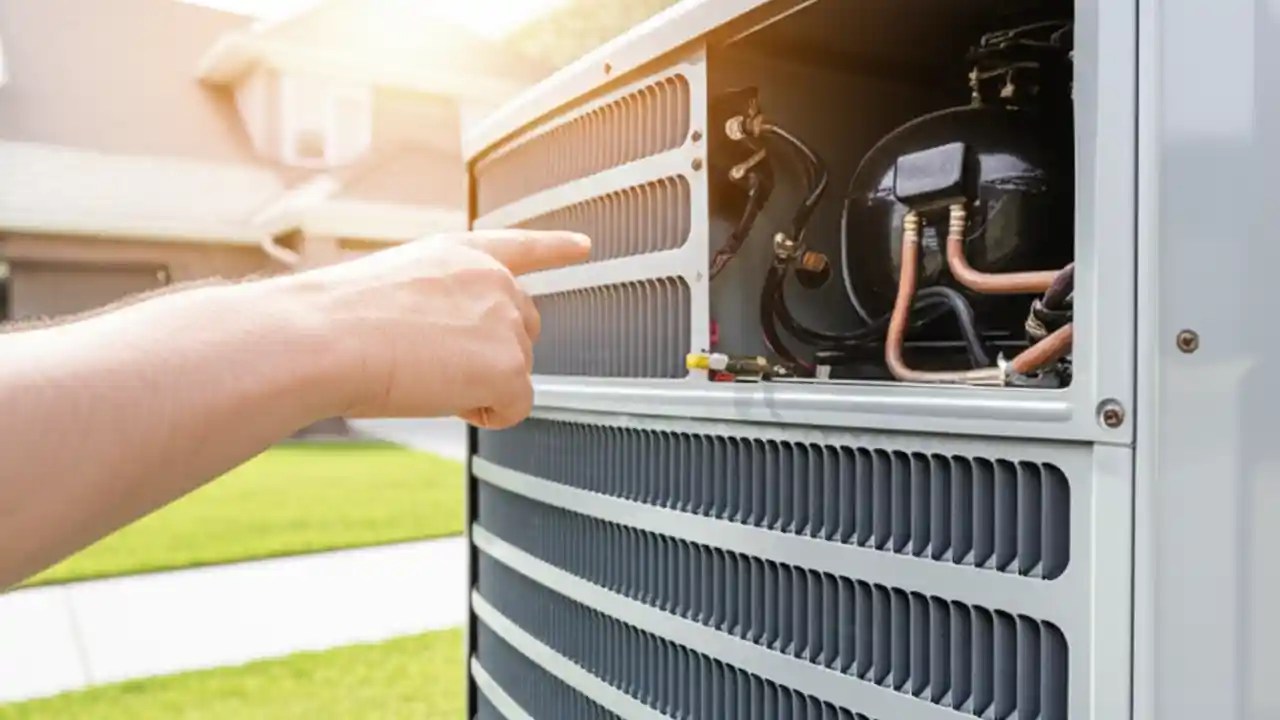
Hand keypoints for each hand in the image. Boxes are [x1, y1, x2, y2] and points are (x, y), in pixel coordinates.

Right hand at [295, 230, 589, 427]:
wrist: (326, 336)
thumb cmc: (335, 322)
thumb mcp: (393, 294)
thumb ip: (439, 308)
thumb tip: (454, 353)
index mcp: (458, 254)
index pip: (519, 247)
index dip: (555, 248)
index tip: (585, 247)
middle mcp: (492, 279)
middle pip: (524, 331)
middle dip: (493, 357)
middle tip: (433, 365)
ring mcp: (506, 320)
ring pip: (515, 373)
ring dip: (478, 387)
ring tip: (423, 375)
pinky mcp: (509, 364)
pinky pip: (516, 407)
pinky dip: (487, 415)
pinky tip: (448, 400)